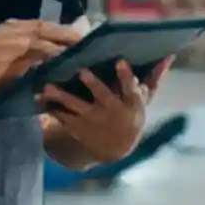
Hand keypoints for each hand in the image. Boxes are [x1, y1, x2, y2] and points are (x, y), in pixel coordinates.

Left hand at [39, 56, 173, 162]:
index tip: (121, 61)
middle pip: (102, 96)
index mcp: (130, 103)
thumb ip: (154, 78)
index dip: (127, 76)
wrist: (114, 150)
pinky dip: (48, 107)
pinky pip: (60, 115)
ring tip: (47, 86)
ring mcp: (92, 120)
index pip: (131, 89)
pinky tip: (35, 96)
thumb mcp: (145, 100)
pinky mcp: (76, 126)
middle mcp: (111, 112)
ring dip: (61, 97)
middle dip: (93, 84)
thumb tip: (170, 55)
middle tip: (82, 70)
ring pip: (75, 107)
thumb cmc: (131, 116)